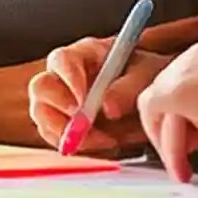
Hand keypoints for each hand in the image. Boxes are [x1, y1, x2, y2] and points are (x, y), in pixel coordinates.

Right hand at [28, 16, 197, 153]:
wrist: (156, 103)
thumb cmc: (149, 79)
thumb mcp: (147, 76)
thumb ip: (127, 89)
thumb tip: (107, 108)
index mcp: (84, 54)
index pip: (61, 60)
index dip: (68, 80)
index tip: (84, 102)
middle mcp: (65, 74)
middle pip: (41, 87)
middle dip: (59, 108)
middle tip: (84, 123)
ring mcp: (59, 99)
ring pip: (41, 114)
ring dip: (67, 131)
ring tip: (101, 138)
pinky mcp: (60, 122)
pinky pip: (51, 134)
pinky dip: (72, 144)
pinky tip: (99, 142)